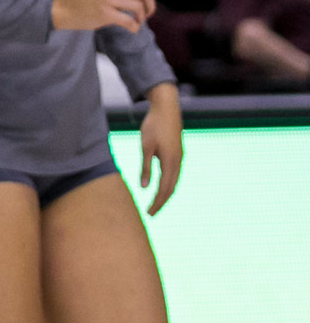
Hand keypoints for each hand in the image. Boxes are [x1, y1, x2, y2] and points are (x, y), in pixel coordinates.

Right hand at [52, 0, 156, 31]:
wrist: (65, 8)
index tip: (144, 5)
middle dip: (151, 6)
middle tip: (147, 15)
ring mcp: (108, 0)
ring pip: (138, 7)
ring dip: (143, 17)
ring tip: (137, 22)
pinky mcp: (105, 14)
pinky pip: (129, 21)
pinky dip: (135, 27)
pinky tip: (131, 29)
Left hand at [138, 83, 182, 214]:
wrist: (166, 108)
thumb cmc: (153, 126)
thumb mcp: (145, 146)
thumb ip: (145, 167)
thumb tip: (144, 187)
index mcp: (171, 161)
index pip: (165, 189)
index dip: (157, 202)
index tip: (149, 213)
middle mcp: (178, 162)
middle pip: (171, 188)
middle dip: (161, 201)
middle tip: (151, 213)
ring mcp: (179, 157)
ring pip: (173, 181)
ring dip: (165, 193)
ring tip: (155, 204)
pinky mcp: (177, 153)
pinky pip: (173, 173)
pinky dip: (167, 183)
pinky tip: (160, 187)